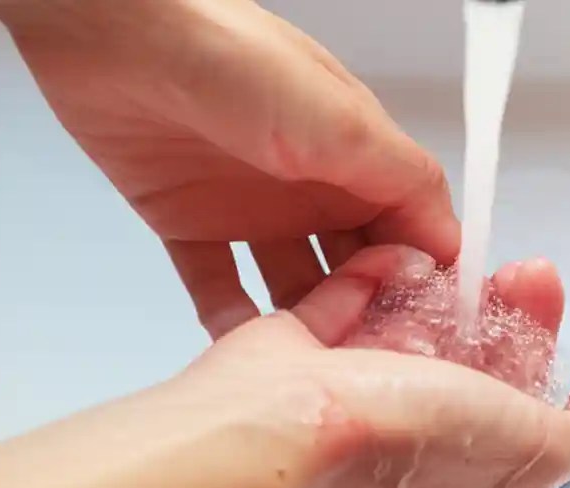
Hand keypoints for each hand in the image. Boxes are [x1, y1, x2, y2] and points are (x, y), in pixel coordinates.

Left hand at [0, 0, 458, 337]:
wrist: (116, 34)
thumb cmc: (236, 63)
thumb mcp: (342, 122)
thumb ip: (404, 181)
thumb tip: (454, 246)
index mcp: (358, 159)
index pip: (412, 234)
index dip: (423, 284)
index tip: (428, 338)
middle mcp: (313, 188)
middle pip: (356, 272)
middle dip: (367, 318)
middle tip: (367, 371)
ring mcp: (252, 210)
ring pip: (293, 289)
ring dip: (305, 328)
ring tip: (311, 370)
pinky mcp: (189, 224)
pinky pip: (218, 288)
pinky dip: (231, 322)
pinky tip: (247, 354)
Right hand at [180, 246, 569, 487]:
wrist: (283, 418)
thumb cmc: (402, 442)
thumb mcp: (528, 448)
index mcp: (482, 486)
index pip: (558, 428)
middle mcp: (435, 445)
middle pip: (509, 372)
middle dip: (547, 321)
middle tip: (566, 282)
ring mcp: (383, 395)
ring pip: (451, 332)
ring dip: (490, 295)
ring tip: (513, 269)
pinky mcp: (337, 348)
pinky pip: (382, 299)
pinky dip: (404, 278)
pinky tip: (416, 266)